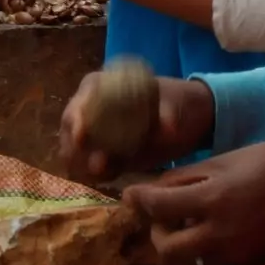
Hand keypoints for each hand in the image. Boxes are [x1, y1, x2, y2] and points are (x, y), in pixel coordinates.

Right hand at [61, 73, 214, 179]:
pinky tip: (108, 178)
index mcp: (105, 86)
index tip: (81, 137)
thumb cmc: (180, 101)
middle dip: (75, 147)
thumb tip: (167, 128)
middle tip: (95, 165)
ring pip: (77, 148)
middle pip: (71, 127)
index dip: (76, 118)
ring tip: (102, 174)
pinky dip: (96, 173)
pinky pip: (95, 164)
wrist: (193, 117)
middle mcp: (94, 107)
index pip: (81, 100)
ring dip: (82, 163)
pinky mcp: (110, 153)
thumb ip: (167, 115)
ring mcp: (100, 132)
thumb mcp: (175, 104)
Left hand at [123, 141, 264, 264]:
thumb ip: (185, 179)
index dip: (139, 199)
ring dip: (179, 243)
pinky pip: (213, 261)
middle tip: (161, 213)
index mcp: (212, 201)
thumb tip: (151, 189)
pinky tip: (209, 226)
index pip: (159, 207)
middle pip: (168, 250)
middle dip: (157, 232)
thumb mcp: (222, 162)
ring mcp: (236, 252)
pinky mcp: (248, 261)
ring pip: (190, 260)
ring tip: (186, 219)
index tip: (131, 193)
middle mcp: (221, 234)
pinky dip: (202, 248)